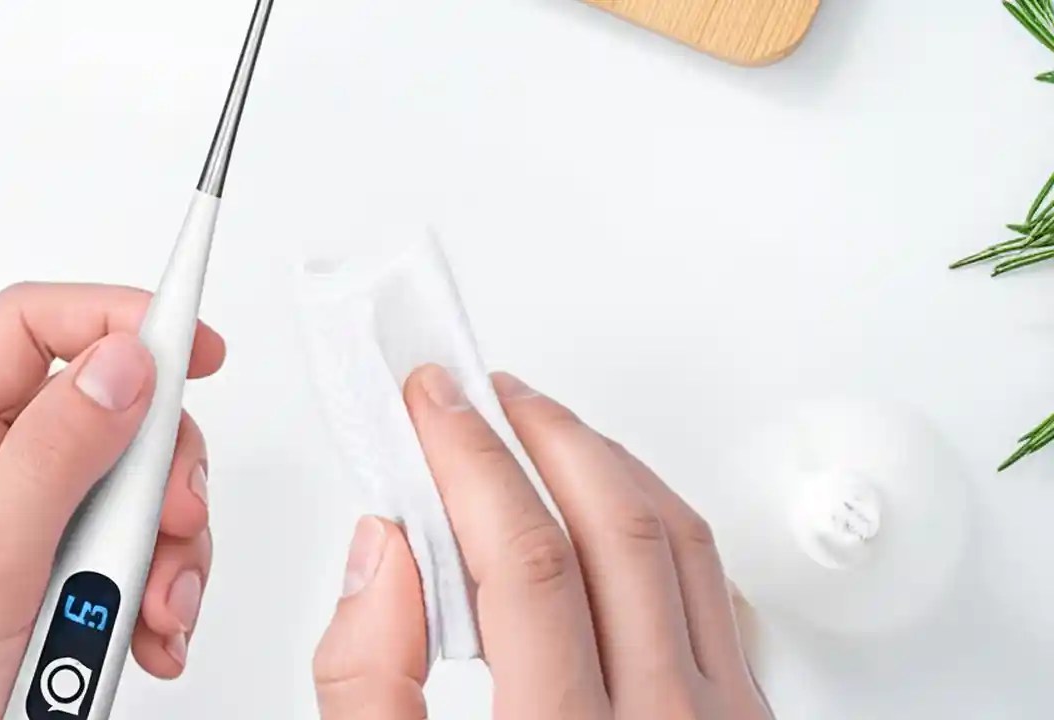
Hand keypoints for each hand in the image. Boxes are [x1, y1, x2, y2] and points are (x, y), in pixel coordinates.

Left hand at [0, 283, 222, 718]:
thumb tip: (124, 360)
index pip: (29, 328)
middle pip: (104, 411)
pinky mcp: (50, 577)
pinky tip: (150, 634)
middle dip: (161, 466)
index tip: (196, 347)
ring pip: (131, 488)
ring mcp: (18, 528)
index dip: (116, 317)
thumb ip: (56, 455)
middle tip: (175, 520)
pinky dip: (161, 591)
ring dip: (168, 548)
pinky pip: (133, 552)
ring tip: (154, 611)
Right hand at [313, 366, 772, 718]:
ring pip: (680, 542)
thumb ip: (370, 686)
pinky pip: (712, 586)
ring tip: (541, 424)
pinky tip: (610, 504)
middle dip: (539, 431)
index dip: (467, 457)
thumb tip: (383, 557)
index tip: (431, 404)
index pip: (521, 558)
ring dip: (603, 460)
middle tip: (481, 390)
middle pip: (614, 525)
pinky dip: (655, 519)